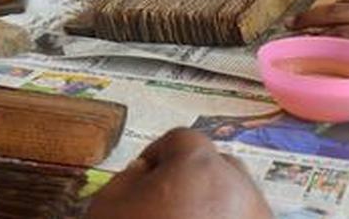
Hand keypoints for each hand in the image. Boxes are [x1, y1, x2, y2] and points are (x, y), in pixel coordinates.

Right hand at [86, 129, 271, 218]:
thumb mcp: (108, 208)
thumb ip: (127, 179)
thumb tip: (145, 173)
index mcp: (199, 167)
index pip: (181, 140)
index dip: (158, 156)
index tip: (143, 180)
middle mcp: (240, 189)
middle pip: (218, 167)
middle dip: (193, 181)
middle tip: (165, 208)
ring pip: (237, 200)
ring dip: (214, 209)